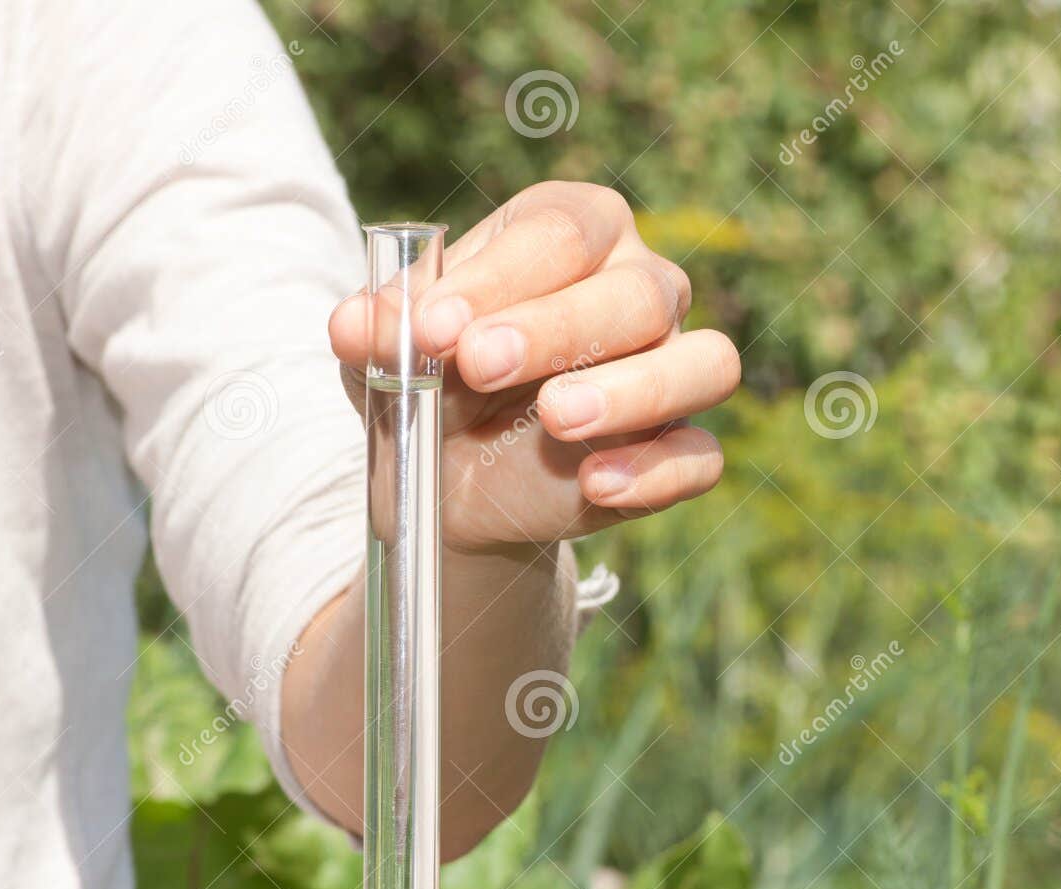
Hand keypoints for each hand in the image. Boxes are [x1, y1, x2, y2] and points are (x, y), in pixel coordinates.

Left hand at [328, 181, 739, 551]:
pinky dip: (656, 471)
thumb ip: (376, 332)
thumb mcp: (385, 354)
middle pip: (638, 293)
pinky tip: (594, 484)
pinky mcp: (679, 449)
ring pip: (705, 363)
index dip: (500, 275)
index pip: (563, 232)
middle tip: (478, 365)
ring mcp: (672, 368)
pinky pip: (701, 457)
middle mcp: (641, 287)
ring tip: (556, 418)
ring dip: (635, 389)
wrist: (447, 478)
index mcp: (574, 232)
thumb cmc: (429, 382)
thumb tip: (356, 324)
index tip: (435, 325)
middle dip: (558, 329)